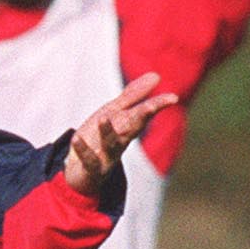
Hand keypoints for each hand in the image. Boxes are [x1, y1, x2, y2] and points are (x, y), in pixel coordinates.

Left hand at [62, 74, 178, 196]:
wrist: (81, 173)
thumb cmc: (99, 138)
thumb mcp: (114, 113)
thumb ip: (133, 96)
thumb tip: (156, 76)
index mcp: (126, 126)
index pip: (144, 114)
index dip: (158, 105)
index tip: (173, 98)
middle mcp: (120, 141)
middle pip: (132, 128)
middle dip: (141, 117)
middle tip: (151, 107)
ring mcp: (107, 156)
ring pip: (110, 144)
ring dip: (107, 132)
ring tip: (103, 118)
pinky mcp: (91, 169)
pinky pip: (88, 160)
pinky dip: (83, 150)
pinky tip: (76, 138)